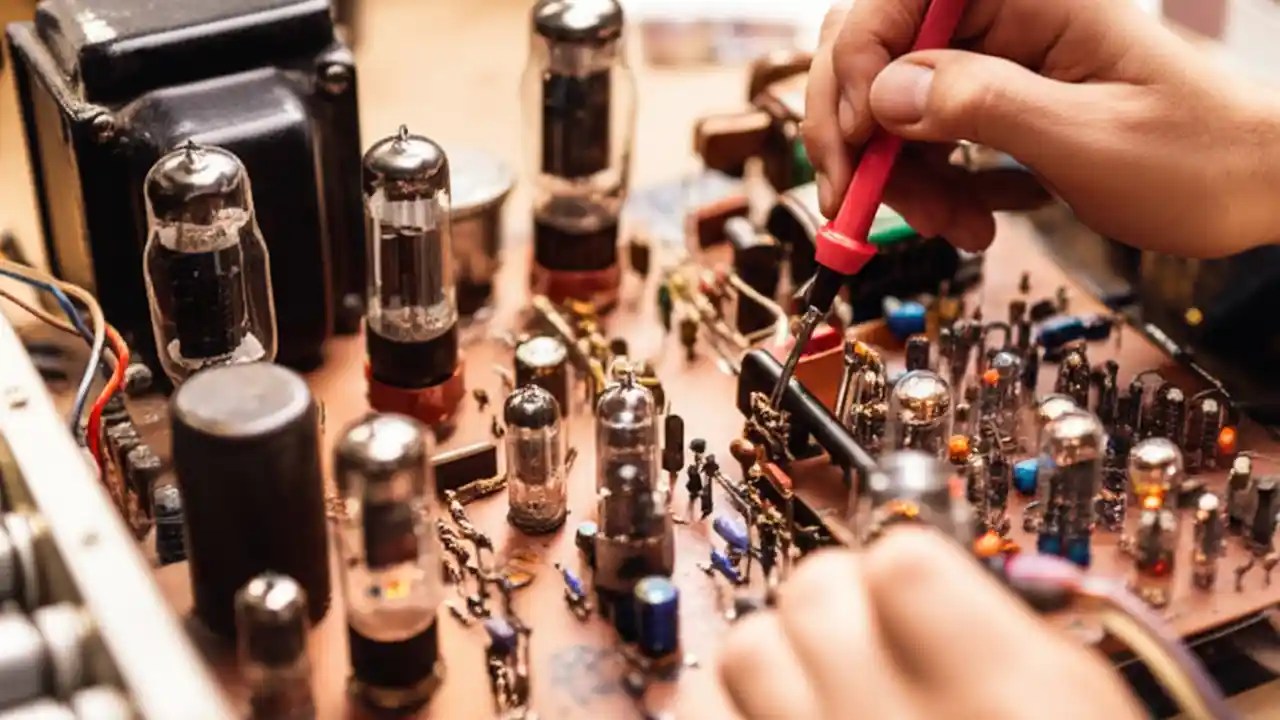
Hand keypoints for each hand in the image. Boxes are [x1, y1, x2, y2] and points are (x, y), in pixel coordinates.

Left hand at [718, 527, 1143, 718]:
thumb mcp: (1085, 705)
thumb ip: (1016, 631)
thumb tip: (935, 558)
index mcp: (1007, 704)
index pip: (899, 558)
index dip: (905, 560)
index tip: (915, 575)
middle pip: (814, 590)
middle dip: (842, 601)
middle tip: (876, 636)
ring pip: (748, 649)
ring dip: (783, 659)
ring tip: (829, 694)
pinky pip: (704, 714)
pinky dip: (738, 711)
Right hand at [804, 0, 1279, 257]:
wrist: (1255, 189)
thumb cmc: (1202, 156)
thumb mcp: (1089, 137)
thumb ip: (982, 104)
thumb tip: (886, 93)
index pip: (889, 6)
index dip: (854, 76)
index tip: (854, 154)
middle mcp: (1002, 14)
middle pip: (876, 54)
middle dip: (863, 136)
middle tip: (863, 203)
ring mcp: (997, 58)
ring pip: (893, 105)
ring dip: (902, 177)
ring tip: (952, 227)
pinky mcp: (997, 101)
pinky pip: (928, 136)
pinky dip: (935, 185)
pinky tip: (975, 217)